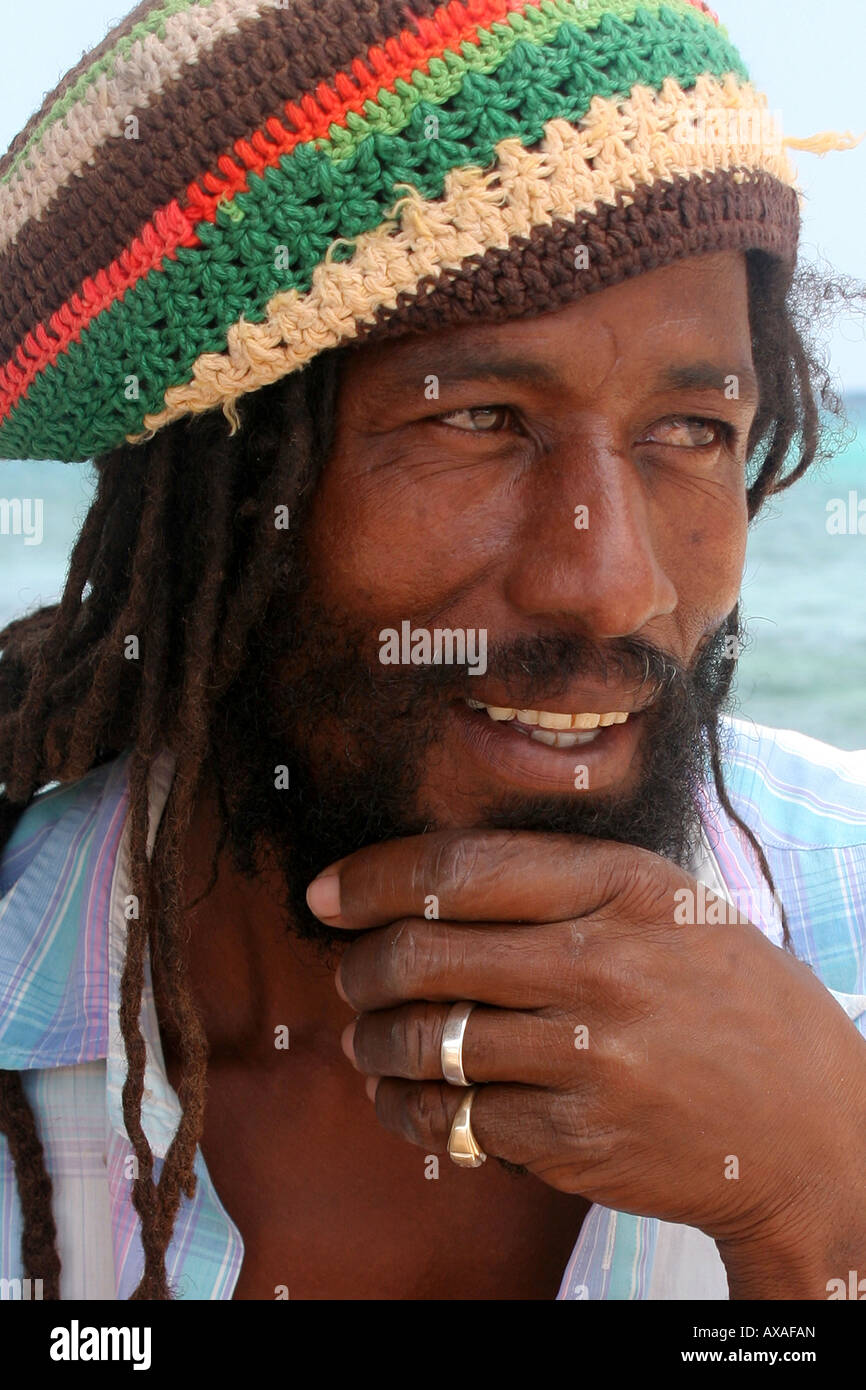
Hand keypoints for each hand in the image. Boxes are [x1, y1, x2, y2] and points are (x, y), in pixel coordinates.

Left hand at [307, 830, 865, 1293]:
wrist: (810, 1126)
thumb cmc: (724, 998)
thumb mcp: (663, 908)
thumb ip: (558, 886)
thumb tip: (421, 889)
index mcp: (621, 888)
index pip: (460, 869)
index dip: (372, 878)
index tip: (326, 894)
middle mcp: (601, 964)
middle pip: (421, 954)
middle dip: (357, 967)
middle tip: (345, 975)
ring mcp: (588, 1057)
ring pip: (422, 1042)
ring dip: (372, 1043)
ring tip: (369, 1041)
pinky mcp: (575, 1136)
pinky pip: (453, 1118)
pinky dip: (413, 1109)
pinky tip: (413, 1100)